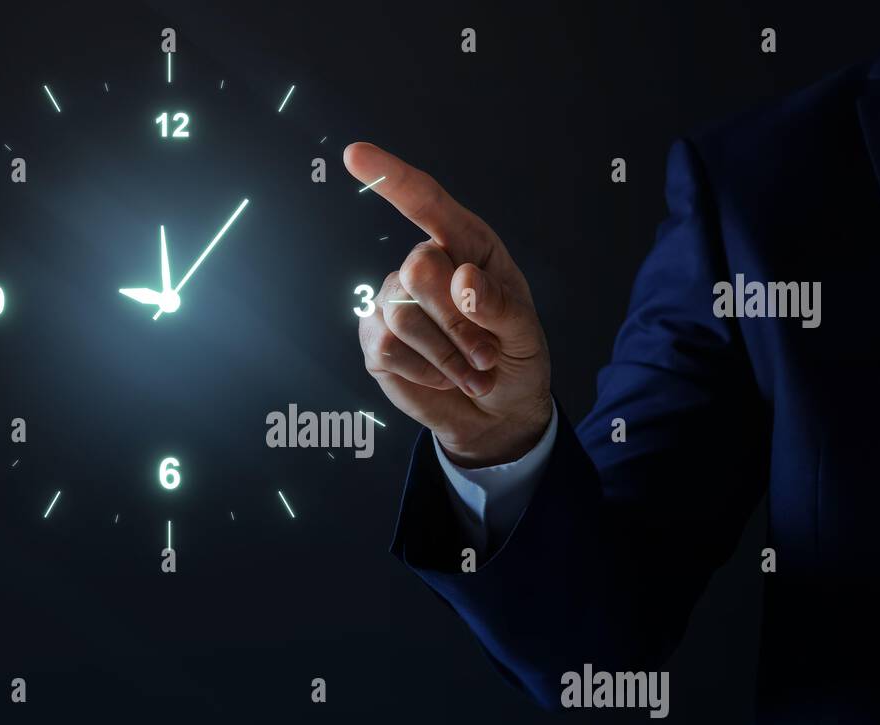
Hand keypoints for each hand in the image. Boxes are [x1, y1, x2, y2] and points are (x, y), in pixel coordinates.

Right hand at [345, 143, 552, 466]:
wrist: (497, 414)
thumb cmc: (514, 359)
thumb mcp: (524, 333)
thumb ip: (499, 305)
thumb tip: (462, 279)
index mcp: (467, 245)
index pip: (426, 203)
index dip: (390, 177)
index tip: (355, 155)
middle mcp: (426, 265)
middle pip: (418, 270)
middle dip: (457, 322)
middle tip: (485, 354)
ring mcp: (393, 301)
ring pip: (403, 317)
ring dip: (446, 355)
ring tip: (470, 371)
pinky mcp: (375, 340)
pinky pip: (387, 349)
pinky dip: (425, 372)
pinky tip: (443, 378)